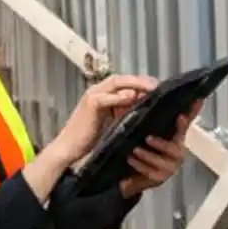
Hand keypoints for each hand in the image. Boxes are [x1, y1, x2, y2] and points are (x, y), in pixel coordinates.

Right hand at [44, 74, 158, 166]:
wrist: (69, 149)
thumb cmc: (91, 138)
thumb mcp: (113, 122)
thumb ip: (125, 111)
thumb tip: (144, 104)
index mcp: (103, 93)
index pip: (124, 82)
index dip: (141, 82)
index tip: (158, 87)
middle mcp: (97, 90)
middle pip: (122, 79)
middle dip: (141, 80)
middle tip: (158, 85)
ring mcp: (92, 95)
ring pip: (116, 83)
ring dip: (134, 84)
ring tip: (151, 87)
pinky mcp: (90, 105)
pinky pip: (106, 97)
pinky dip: (119, 96)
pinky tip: (132, 97)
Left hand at [120, 100, 202, 198]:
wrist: (129, 175)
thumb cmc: (139, 147)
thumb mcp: (142, 128)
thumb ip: (145, 113)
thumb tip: (139, 91)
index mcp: (176, 136)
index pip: (188, 121)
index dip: (193, 111)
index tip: (197, 101)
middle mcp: (177, 151)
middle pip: (176, 147)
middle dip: (162, 143)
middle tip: (147, 138)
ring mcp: (170, 167)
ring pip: (163, 162)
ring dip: (148, 156)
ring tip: (135, 150)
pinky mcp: (160, 178)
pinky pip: (152, 173)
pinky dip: (141, 166)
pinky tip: (131, 160)